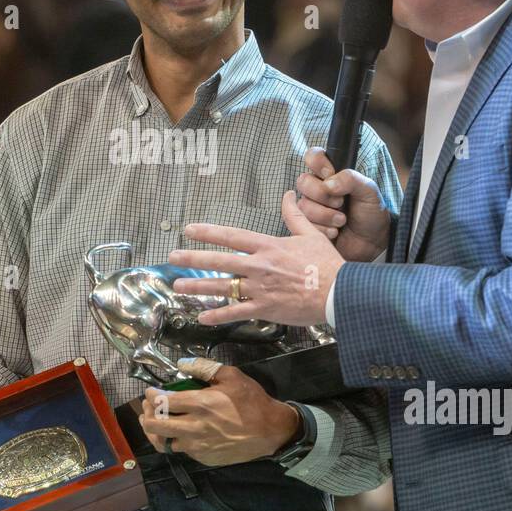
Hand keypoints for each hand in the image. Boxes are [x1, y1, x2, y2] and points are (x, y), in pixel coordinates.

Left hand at [138, 359, 298, 465]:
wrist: (271, 431)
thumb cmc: (252, 401)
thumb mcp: (232, 376)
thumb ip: (204, 368)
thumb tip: (182, 364)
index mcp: (200, 404)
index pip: (162, 401)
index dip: (150, 396)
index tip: (150, 392)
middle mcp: (194, 427)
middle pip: (155, 425)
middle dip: (145, 415)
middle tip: (147, 408)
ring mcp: (198, 446)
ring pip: (164, 443)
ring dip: (157, 432)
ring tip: (156, 423)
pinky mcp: (204, 458)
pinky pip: (182, 451)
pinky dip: (175, 441)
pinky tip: (179, 433)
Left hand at [169, 190, 342, 326]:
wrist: (339, 292)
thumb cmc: (327, 264)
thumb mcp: (310, 234)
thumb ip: (294, 215)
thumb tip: (289, 194)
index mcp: (268, 246)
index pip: (232, 236)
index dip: (208, 232)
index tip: (189, 230)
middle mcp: (259, 266)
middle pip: (219, 261)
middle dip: (193, 258)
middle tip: (172, 257)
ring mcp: (260, 288)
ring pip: (223, 287)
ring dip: (198, 287)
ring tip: (178, 286)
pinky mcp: (265, 308)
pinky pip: (237, 312)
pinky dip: (218, 315)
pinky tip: (202, 316)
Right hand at [296, 147, 389, 261]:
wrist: (372, 243)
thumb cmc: (371, 214)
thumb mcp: (369, 192)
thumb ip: (351, 179)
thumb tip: (328, 183)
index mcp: (332, 175)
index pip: (313, 156)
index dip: (318, 164)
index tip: (330, 174)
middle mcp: (319, 189)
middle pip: (303, 181)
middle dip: (322, 195)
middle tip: (341, 203)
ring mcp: (312, 207)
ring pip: (304, 205)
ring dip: (325, 215)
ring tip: (342, 220)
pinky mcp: (309, 226)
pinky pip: (304, 223)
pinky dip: (323, 229)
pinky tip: (335, 231)